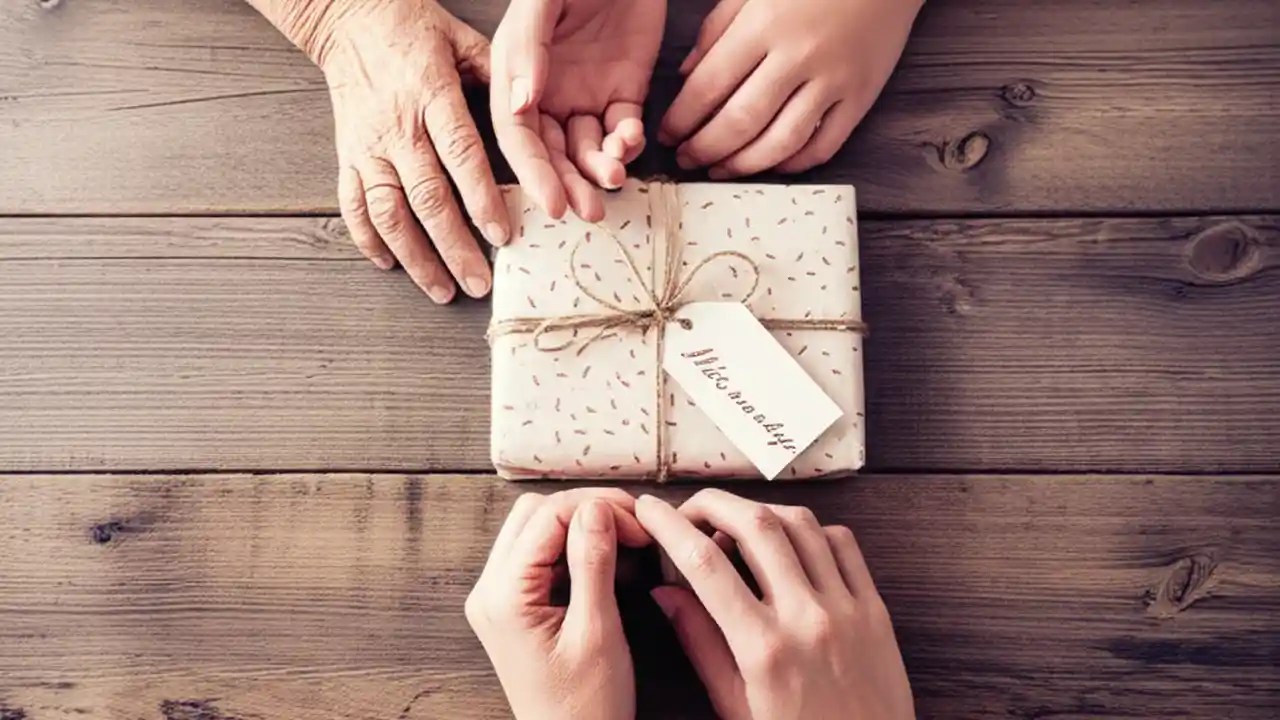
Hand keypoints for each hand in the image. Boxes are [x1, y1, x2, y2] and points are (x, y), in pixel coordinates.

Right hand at [311, 0, 508, 302]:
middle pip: (426, 197)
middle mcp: (397, 127)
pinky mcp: (346, 156)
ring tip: (442, 290)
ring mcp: (367, 146)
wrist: (349, 19)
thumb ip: (499, 78)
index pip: (460, 155)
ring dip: (414, 257)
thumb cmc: (416, 31)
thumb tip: (534, 112)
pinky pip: (352, 205)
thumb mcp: (463, 40)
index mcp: (432, 96)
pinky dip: (368, 240)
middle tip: (478, 283)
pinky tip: (391, 265)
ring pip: (387, 212)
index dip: (481, 199)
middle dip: (453, 246)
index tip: (502, 236)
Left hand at [466, 488, 650, 719]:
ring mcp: (497, 598)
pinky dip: (573, 548)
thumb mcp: (597, 632)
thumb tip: (598, 508)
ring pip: (535, 529)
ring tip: (626, 542)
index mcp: (503, 598)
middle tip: (633, 526)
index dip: (596, 507)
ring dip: (580, 526)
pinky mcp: (512, 605)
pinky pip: (539, 556)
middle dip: (586, 510)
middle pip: (534, 514)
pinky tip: (607, 560)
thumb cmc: (585, 707)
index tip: (638, 520)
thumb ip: (593, 564)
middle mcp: (489, 592)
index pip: (546, 517)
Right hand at [491, 0, 665, 220]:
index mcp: (516, 74)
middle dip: (569, 184)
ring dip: (599, 169)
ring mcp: (586, 94)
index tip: (550, 202)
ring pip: (589, 149)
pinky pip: (623, 129)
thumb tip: (521, 104)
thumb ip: (527, 47)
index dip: (531, 172)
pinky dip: (627, 142)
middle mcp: (548, 93)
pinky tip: (630, 138)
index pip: (518, 136)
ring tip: (612, 176)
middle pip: (553, 153)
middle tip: (588, 209)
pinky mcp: (624, 89)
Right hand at [637, 489, 913, 719]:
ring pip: (801, 523)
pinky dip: (810, 530)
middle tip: (690, 511)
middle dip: (712, 504)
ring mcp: (847, 609)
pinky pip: (844, 543)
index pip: (704, 564)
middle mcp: (807, 619)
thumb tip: (664, 592)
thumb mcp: (734, 707)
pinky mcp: (875, 609)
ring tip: (735, 527)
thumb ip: (700, 644)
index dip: (669, 526)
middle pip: (754, 524)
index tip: (649, 510)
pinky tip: (789, 544)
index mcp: (763, 650)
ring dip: (760, 512)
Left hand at [661, 0, 922, 178]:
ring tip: (720, 170)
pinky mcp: (862, 97)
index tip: (667, 134)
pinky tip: (770, 164)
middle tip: (686, 159)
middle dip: (705, 148)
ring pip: (780, 143)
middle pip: (740, 122)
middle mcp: (798, 57)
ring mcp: (833, 81)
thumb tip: (686, 75)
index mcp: (763, 25)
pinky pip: (824, 145)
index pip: (709, 86)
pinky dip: (794, 163)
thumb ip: (716, 28)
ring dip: (743, 165)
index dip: (681, 118)